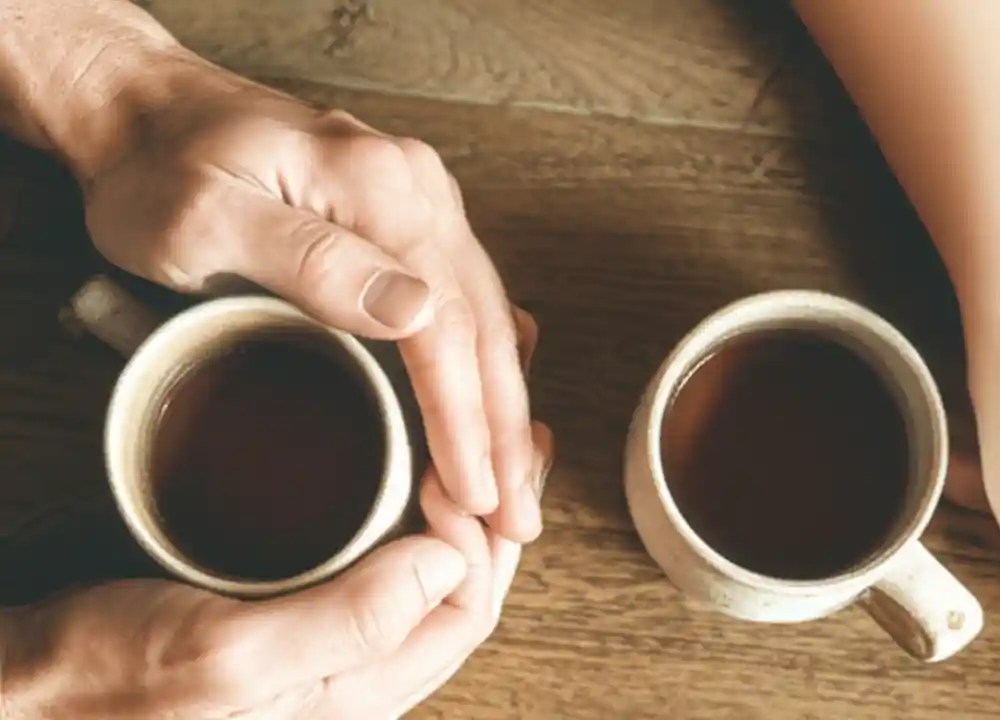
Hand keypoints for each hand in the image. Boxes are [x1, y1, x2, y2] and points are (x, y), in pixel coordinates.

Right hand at [0, 421, 552, 719]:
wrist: (31, 683)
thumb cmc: (108, 681)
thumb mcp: (227, 656)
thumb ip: (344, 624)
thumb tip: (449, 562)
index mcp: (356, 696)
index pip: (464, 613)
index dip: (477, 538)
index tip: (450, 473)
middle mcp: (354, 675)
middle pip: (458, 593)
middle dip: (487, 518)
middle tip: (499, 446)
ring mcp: (325, 645)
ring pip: (422, 574)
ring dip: (456, 511)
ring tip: (472, 448)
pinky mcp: (292, 612)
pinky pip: (375, 563)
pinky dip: (403, 513)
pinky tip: (401, 472)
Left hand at [80, 47, 538, 539]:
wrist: (147, 112)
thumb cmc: (159, 173)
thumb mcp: (206, 220)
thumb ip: (311, 259)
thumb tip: (417, 309)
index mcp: (378, 188)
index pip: (446, 325)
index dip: (466, 420)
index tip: (477, 495)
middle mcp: (419, 190)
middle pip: (486, 328)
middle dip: (504, 433)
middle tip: (516, 518)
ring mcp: (423, 201)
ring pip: (489, 318)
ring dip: (503, 408)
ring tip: (509, 486)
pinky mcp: (412, 217)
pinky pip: (468, 301)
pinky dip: (483, 369)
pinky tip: (490, 413)